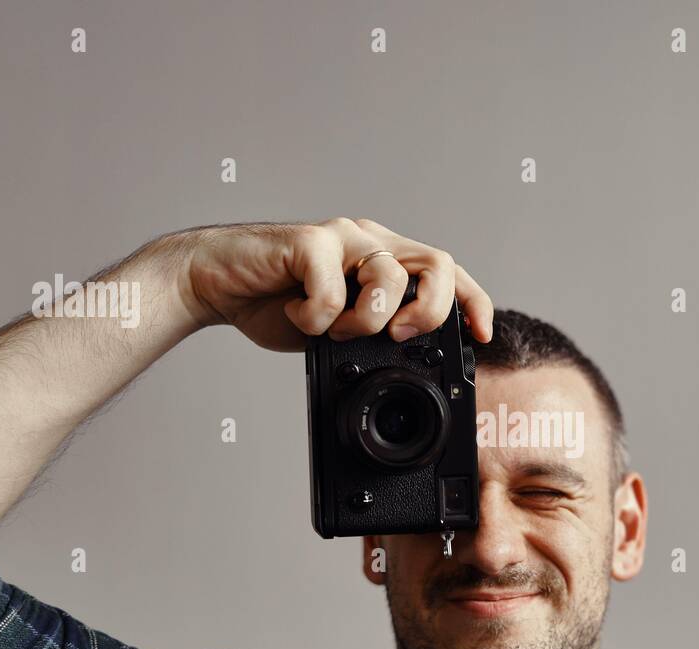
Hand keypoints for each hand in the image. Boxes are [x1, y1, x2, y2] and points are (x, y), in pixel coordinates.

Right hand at [164, 218, 493, 350]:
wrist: (216, 283)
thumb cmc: (277, 304)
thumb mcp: (340, 328)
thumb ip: (374, 333)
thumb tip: (410, 361)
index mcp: (386, 258)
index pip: (448, 273)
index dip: (472, 303)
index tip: (481, 336)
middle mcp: (371, 240)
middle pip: (438, 264)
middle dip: (431, 311)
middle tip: (399, 338)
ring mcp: (342, 237)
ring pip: (390, 276)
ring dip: (367, 321)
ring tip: (334, 330)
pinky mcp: (308, 241)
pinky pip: (332, 290)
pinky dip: (317, 319)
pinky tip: (296, 315)